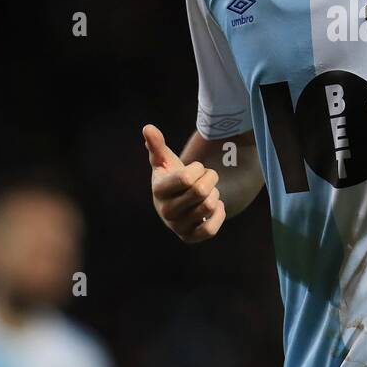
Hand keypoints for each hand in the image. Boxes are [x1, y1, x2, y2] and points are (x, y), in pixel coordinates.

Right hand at [142, 124, 225, 241]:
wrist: (178, 202)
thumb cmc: (173, 177)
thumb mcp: (165, 161)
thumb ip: (157, 145)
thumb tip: (147, 128)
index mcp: (158, 190)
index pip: (187, 179)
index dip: (199, 169)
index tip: (196, 169)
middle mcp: (165, 211)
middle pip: (201, 192)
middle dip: (211, 179)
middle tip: (207, 178)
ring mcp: (177, 227)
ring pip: (208, 207)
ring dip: (215, 195)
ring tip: (208, 192)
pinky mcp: (190, 238)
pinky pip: (211, 229)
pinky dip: (218, 214)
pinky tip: (215, 207)